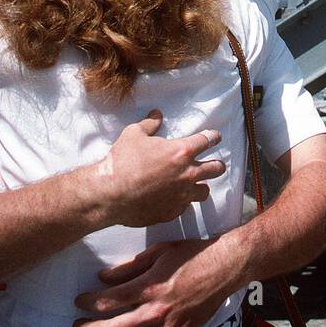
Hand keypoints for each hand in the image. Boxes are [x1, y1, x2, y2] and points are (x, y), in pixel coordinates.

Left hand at [73, 235, 242, 326]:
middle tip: (78, 326)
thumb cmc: (195, 254)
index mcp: (150, 287)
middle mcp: (157, 310)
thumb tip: (105, 278)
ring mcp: (170, 326)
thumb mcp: (159, 252)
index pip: (108, 302)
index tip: (80, 301)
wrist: (227, 266)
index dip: (88, 303)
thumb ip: (130, 267)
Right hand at [89, 112, 225, 227]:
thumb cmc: (122, 162)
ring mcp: (182, 195)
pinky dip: (181, 201)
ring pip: (204, 191)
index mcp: (182, 152)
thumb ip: (149, 124)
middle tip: (213, 164)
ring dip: (200, 186)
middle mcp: (187, 174)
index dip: (213, 137)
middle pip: (216, 168)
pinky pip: (185, 206)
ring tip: (194, 184)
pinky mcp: (172, 212)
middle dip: (216, 165)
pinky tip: (174, 198)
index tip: (214, 137)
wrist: (109, 194)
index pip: (207, 140)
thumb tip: (156, 114)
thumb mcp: (133, 134)